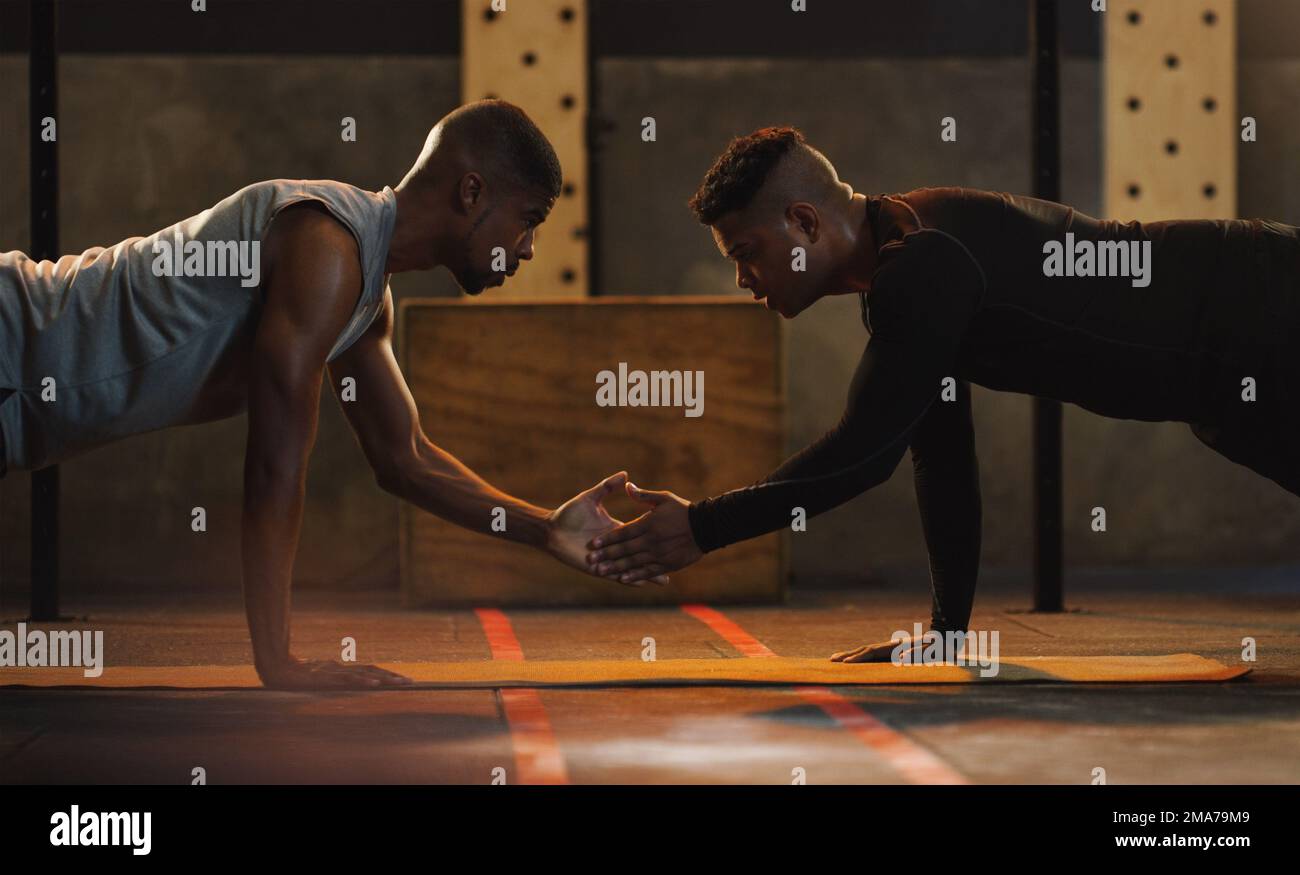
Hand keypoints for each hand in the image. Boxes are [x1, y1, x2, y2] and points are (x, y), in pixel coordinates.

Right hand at [257, 655, 412, 689]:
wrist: (275, 667)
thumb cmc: (295, 674)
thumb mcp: (317, 679)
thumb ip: (329, 681)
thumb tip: (343, 685)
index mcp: (340, 670)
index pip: (368, 670)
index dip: (386, 675)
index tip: (403, 680)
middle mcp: (341, 669)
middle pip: (372, 671)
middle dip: (392, 677)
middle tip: (411, 682)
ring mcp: (334, 673)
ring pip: (364, 674)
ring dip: (384, 679)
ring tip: (400, 683)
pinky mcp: (326, 678)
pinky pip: (347, 680)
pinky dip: (362, 681)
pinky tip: (375, 683)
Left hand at [547, 471, 667, 585]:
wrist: (551, 530)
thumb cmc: (570, 513)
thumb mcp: (592, 497)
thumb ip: (608, 486)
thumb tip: (625, 475)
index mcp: (617, 529)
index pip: (639, 534)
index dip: (654, 537)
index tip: (671, 537)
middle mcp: (615, 546)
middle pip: (640, 554)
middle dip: (657, 561)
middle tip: (675, 564)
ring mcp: (608, 558)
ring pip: (632, 567)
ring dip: (648, 574)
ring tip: (664, 581)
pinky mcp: (598, 569)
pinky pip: (618, 574)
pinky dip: (630, 579)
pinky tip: (641, 583)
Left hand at [585, 481, 702, 584]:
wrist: (706, 527)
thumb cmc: (683, 510)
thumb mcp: (663, 498)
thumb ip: (643, 495)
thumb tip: (627, 485)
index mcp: (648, 524)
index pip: (622, 533)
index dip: (607, 539)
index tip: (593, 543)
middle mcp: (651, 541)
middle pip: (624, 550)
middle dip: (606, 555)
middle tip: (590, 560)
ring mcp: (659, 554)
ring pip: (633, 563)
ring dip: (616, 568)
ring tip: (601, 571)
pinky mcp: (667, 564)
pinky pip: (648, 571)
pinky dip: (635, 576)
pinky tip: (623, 579)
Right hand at [830, 632, 959, 663]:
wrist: (947, 638)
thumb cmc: (940, 648)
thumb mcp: (931, 652)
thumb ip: (917, 654)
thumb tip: (899, 659)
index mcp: (896, 647)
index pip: (871, 652)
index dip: (857, 657)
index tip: (845, 663)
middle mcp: (891, 647)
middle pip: (864, 650)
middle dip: (848, 656)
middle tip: (831, 661)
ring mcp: (892, 649)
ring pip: (867, 653)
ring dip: (852, 656)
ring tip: (837, 660)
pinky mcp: (895, 654)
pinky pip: (874, 657)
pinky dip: (862, 659)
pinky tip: (858, 663)